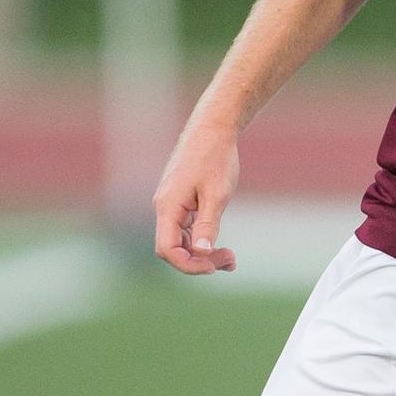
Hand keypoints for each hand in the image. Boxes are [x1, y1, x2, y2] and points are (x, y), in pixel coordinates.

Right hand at [152, 122, 240, 274]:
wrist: (213, 129)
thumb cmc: (215, 158)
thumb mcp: (217, 194)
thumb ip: (208, 225)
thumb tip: (202, 254)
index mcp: (168, 207)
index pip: (167, 249)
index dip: (189, 265)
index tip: (215, 266)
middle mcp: (165, 208)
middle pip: (174, 249)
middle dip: (200, 260)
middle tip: (231, 260)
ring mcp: (171, 205)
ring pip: (181, 241)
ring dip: (203, 253)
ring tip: (231, 258)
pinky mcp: (181, 202)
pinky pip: (186, 230)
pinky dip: (202, 241)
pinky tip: (221, 248)